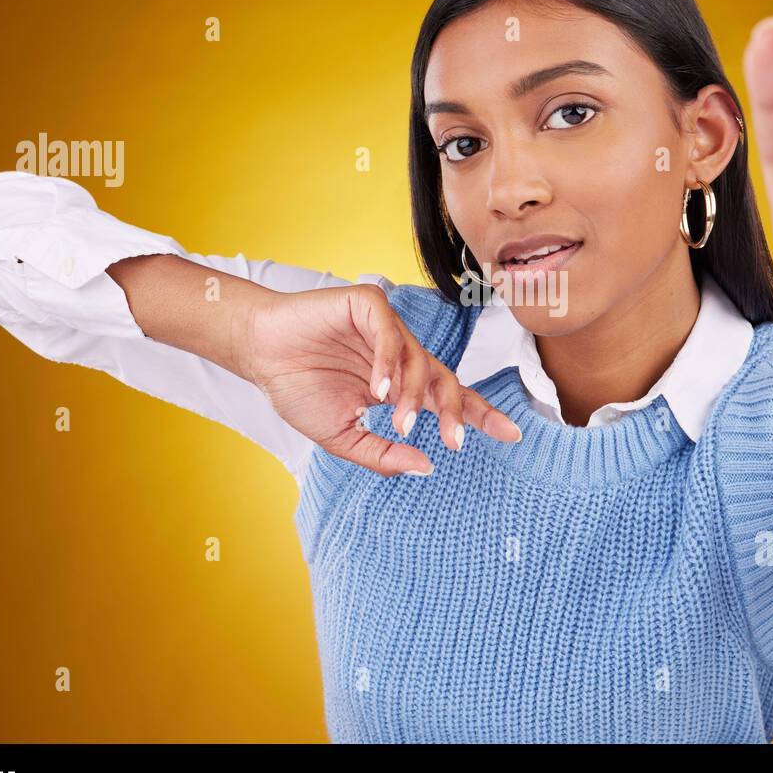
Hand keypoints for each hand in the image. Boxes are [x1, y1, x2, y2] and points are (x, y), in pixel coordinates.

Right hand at [241, 283, 521, 476]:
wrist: (259, 353)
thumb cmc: (298, 389)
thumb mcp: (342, 435)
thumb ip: (382, 453)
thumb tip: (426, 467)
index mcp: (402, 383)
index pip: (451, 397)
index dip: (481, 414)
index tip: (513, 436)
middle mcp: (402, 354)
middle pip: (446, 378)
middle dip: (456, 411)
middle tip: (455, 441)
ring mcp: (387, 329)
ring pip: (419, 359)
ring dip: (413, 395)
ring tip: (398, 419)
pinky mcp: (368, 305)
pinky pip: (390, 334)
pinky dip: (388, 362)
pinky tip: (378, 389)